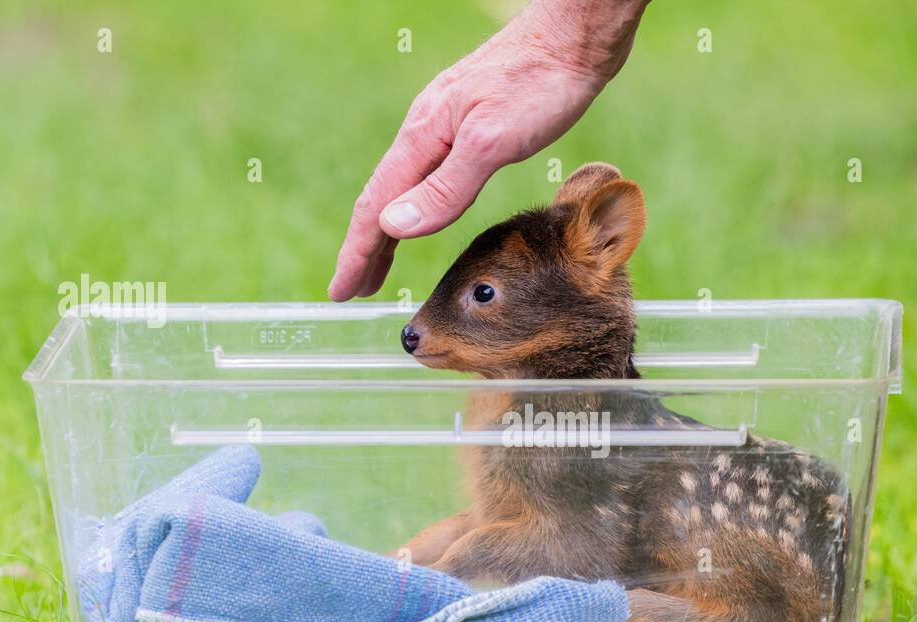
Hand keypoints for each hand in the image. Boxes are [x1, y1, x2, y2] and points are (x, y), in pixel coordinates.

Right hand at [327, 0, 649, 300]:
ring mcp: (447, 125)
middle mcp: (426, 130)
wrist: (574, 36)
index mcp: (423, 136)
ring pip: (404, 186)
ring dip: (388, 230)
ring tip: (379, 265)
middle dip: (365, 248)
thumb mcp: (492, 142)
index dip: (358, 253)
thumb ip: (445, 186)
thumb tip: (395, 227)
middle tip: (353, 289)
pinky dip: (415, 206)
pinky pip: (427, 175)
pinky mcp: (471, 124)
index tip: (341, 291)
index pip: (377, 207)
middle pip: (383, 198)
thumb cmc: (540, 83)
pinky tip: (424, 213)